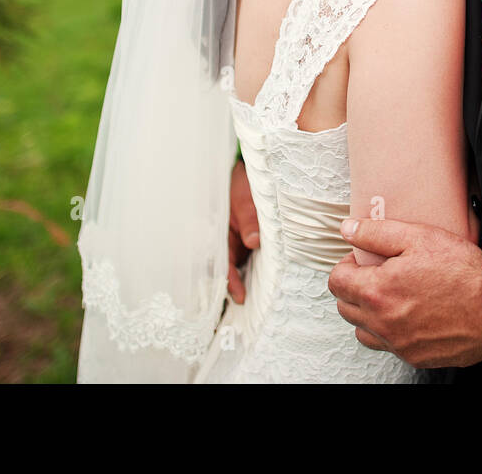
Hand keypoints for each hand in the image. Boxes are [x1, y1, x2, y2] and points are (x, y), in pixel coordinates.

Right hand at [227, 161, 258, 302]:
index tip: (241, 297)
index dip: (229, 281)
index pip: (220, 263)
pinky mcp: (245, 240)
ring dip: (245, 282)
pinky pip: (246, 259)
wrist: (246, 170)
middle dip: (235, 289)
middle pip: (227, 270)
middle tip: (249, 311)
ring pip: (238, 266)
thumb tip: (253, 242)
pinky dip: (252, 271)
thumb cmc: (241, 183)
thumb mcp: (246, 198)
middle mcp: (223, 240)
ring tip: (260, 304)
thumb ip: (249, 219)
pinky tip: (265, 283)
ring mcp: (234, 241)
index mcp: (216, 232)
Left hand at [328, 217, 481, 368]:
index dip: (347, 265)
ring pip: (363, 331)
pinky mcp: (415, 356)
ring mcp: (398, 343)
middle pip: (345, 308)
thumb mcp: (419, 237)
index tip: (362, 260)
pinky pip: (388, 346)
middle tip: (376, 274)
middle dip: (354, 288)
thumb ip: (377, 233)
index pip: (336, 281)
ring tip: (389, 296)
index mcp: (377, 291)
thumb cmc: (463, 274)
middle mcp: (383, 322)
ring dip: (367, 313)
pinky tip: (407, 315)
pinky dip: (389, 331)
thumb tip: (349, 229)